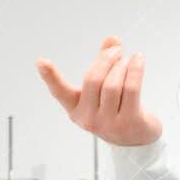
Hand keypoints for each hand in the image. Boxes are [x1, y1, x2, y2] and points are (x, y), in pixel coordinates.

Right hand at [36, 35, 161, 146]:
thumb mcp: (103, 90)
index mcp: (76, 110)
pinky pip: (131, 89)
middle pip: (93, 80)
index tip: (41, 62)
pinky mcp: (129, 122)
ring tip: (128, 59)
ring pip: (113, 84)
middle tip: (116, 50)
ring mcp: (109, 123)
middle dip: (105, 59)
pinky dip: (136, 70)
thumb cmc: (116, 111)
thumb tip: (111, 40)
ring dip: (122, 65)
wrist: (136, 140)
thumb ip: (104, 64)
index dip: (50, 77)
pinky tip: (138, 61)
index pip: (60, 92)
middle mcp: (89, 119)